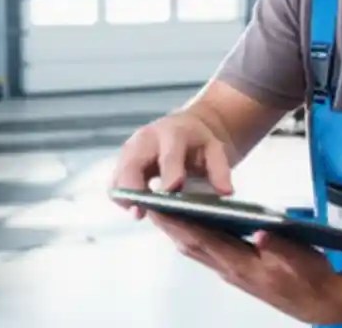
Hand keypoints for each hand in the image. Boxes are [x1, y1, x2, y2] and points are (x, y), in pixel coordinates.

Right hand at [111, 112, 234, 221]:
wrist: (185, 127)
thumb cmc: (199, 142)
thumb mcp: (215, 150)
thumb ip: (220, 170)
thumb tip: (225, 192)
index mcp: (174, 133)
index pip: (169, 155)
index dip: (169, 173)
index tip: (170, 193)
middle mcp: (147, 138)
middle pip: (132, 163)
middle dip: (134, 187)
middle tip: (140, 212)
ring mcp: (131, 149)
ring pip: (119, 172)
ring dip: (125, 195)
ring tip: (138, 214)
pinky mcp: (124, 161)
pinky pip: (116, 181)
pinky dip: (122, 196)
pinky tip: (136, 208)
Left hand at [158, 217, 341, 325]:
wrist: (320, 302)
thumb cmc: (311, 277)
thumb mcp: (300, 258)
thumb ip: (278, 246)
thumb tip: (260, 233)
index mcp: (243, 264)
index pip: (203, 240)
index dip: (179, 224)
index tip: (159, 208)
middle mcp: (231, 270)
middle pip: (192, 246)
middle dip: (169, 226)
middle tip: (150, 204)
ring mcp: (233, 273)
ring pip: (197, 251)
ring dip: (179, 232)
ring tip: (164, 211)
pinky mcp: (239, 272)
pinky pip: (208, 253)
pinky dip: (194, 237)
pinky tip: (193, 225)